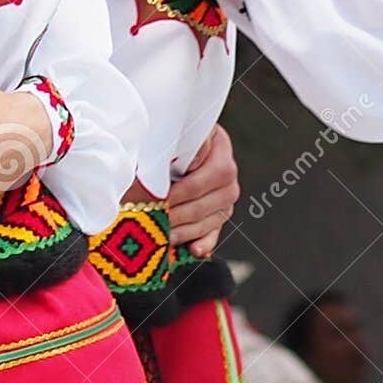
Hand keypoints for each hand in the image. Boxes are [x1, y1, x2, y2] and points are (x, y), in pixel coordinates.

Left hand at [167, 122, 238, 254]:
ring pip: (207, 222)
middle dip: (175, 215)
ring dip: (183, 231)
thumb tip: (181, 165)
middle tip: (152, 220)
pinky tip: (194, 250)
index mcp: (221, 152)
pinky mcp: (220, 215)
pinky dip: (203, 243)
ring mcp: (226, 199)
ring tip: (160, 235)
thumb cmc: (178, 134)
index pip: (203, 180)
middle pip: (204, 204)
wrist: (187, 137)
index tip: (156, 200)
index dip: (179, 192)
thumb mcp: (179, 131)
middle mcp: (229, 178)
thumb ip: (180, 143)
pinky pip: (214, 233)